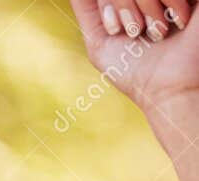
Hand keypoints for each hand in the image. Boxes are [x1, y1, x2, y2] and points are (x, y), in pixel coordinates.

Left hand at [71, 0, 198, 119]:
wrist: (173, 88)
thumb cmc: (136, 71)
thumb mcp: (100, 40)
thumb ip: (86, 8)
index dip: (108, 5)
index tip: (115, 30)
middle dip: (124, 4)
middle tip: (135, 31)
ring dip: (148, 6)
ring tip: (158, 32)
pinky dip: (171, 1)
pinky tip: (178, 22)